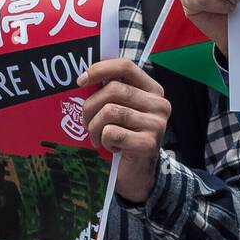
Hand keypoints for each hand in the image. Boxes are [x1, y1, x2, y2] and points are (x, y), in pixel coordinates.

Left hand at [79, 58, 170, 204]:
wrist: (136, 173)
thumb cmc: (123, 136)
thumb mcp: (118, 110)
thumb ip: (108, 93)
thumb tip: (83, 78)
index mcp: (152, 90)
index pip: (126, 66)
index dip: (100, 70)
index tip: (81, 81)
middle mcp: (159, 104)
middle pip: (113, 90)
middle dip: (90, 106)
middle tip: (85, 122)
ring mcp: (157, 124)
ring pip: (109, 111)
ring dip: (93, 127)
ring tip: (97, 137)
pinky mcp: (148, 143)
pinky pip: (111, 132)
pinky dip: (103, 141)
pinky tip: (112, 147)